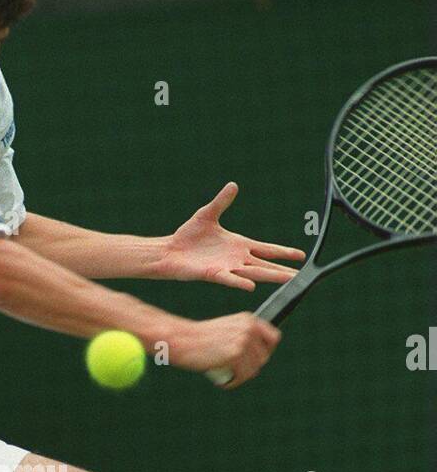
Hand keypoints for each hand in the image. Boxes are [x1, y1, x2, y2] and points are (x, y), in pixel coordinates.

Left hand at [157, 183, 304, 290]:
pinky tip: (251, 286)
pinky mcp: (213, 274)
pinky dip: (239, 282)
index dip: (283, 252)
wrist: (170, 251)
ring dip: (270, 277)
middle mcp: (236, 259)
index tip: (301, 256)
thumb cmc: (188, 236)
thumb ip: (222, 202)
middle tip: (301, 276)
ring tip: (287, 280)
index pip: (267, 250)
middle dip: (283, 270)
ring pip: (253, 273)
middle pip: (265, 265)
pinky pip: (229, 278)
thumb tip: (233, 185)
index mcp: (239, 245)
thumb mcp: (208, 214)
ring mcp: (226, 267)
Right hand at [173, 312, 281, 387]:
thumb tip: (260, 356)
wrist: (183, 339)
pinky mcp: (235, 354)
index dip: (267, 351)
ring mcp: (243, 341)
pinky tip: (225, 382)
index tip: (256, 359)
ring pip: (254, 369)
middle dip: (252, 368)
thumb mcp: (227, 329)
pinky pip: (243, 376)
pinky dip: (234, 382)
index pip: (274, 337)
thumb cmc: (200, 338)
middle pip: (264, 357)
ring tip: (229, 377)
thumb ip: (243, 336)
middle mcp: (249, 328)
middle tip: (237, 372)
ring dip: (242, 377)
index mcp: (249, 319)